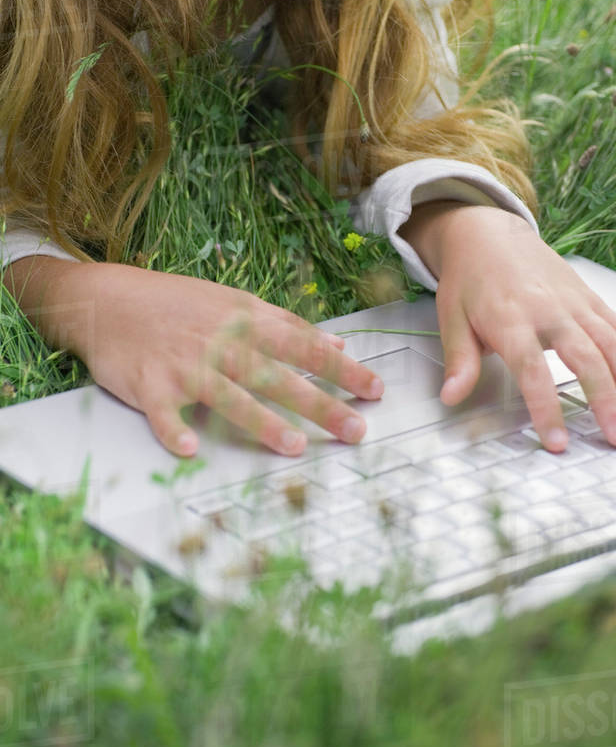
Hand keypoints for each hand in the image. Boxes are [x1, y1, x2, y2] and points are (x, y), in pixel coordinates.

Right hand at [62, 263, 383, 457]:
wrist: (108, 299)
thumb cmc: (178, 304)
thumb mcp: (237, 304)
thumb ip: (287, 325)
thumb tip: (337, 342)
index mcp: (247, 322)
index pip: (305, 347)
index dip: (343, 369)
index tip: (375, 391)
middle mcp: (222, 343)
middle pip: (278, 376)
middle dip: (319, 403)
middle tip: (354, 430)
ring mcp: (185, 364)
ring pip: (229, 394)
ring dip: (260, 420)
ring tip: (292, 447)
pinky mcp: (150, 384)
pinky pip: (164, 411)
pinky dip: (174, 428)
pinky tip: (189, 448)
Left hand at [431, 209, 615, 451]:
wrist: (490, 233)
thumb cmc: (470, 280)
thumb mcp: (452, 319)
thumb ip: (459, 361)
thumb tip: (452, 397)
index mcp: (511, 318)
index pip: (532, 370)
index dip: (546, 406)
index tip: (558, 442)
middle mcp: (550, 310)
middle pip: (587, 358)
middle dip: (606, 401)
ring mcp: (576, 303)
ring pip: (615, 344)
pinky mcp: (592, 299)